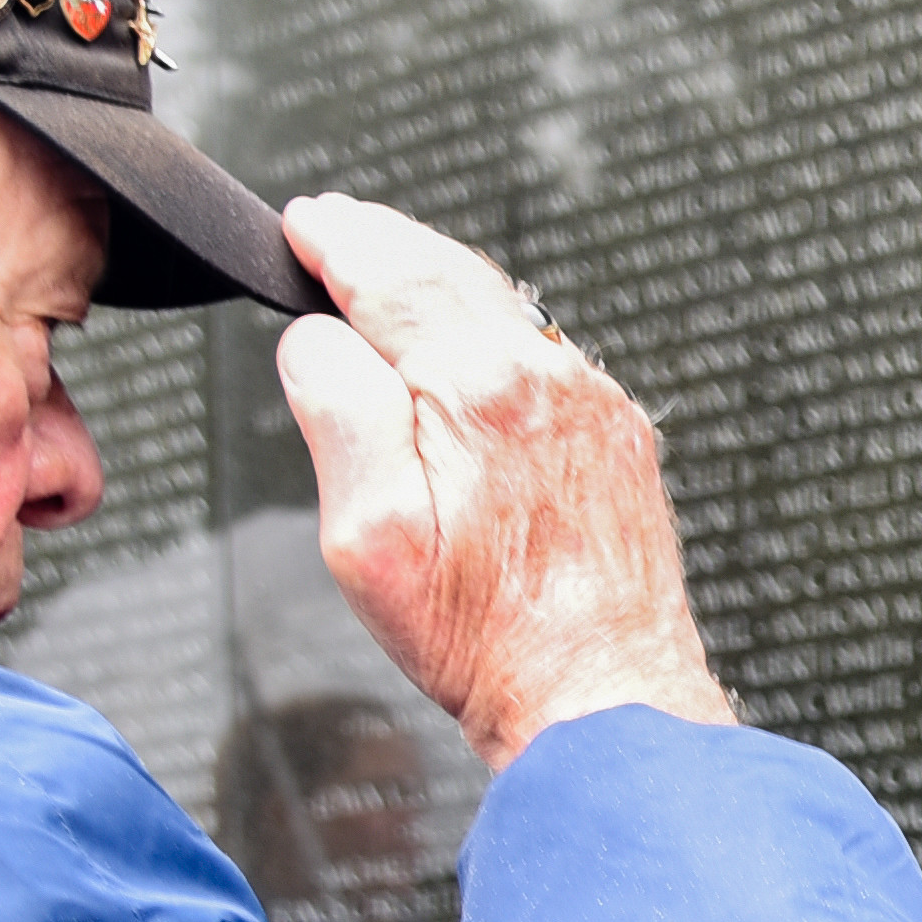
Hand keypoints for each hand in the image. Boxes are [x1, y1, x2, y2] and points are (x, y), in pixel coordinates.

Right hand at [275, 196, 733, 764]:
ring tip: (386, 274)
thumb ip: (338, 410)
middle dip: (384, 244)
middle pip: (450, 272)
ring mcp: (592, 406)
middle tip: (333, 231)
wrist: (598, 695)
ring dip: (437, 281)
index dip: (336, 241)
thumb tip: (319, 339)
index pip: (390, 273)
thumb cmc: (486, 636)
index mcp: (479, 388)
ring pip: (502, 307)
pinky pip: (543, 354)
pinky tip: (465, 351)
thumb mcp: (367, 532)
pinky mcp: (616, 438)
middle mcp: (548, 380)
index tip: (304, 226)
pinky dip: (490, 331)